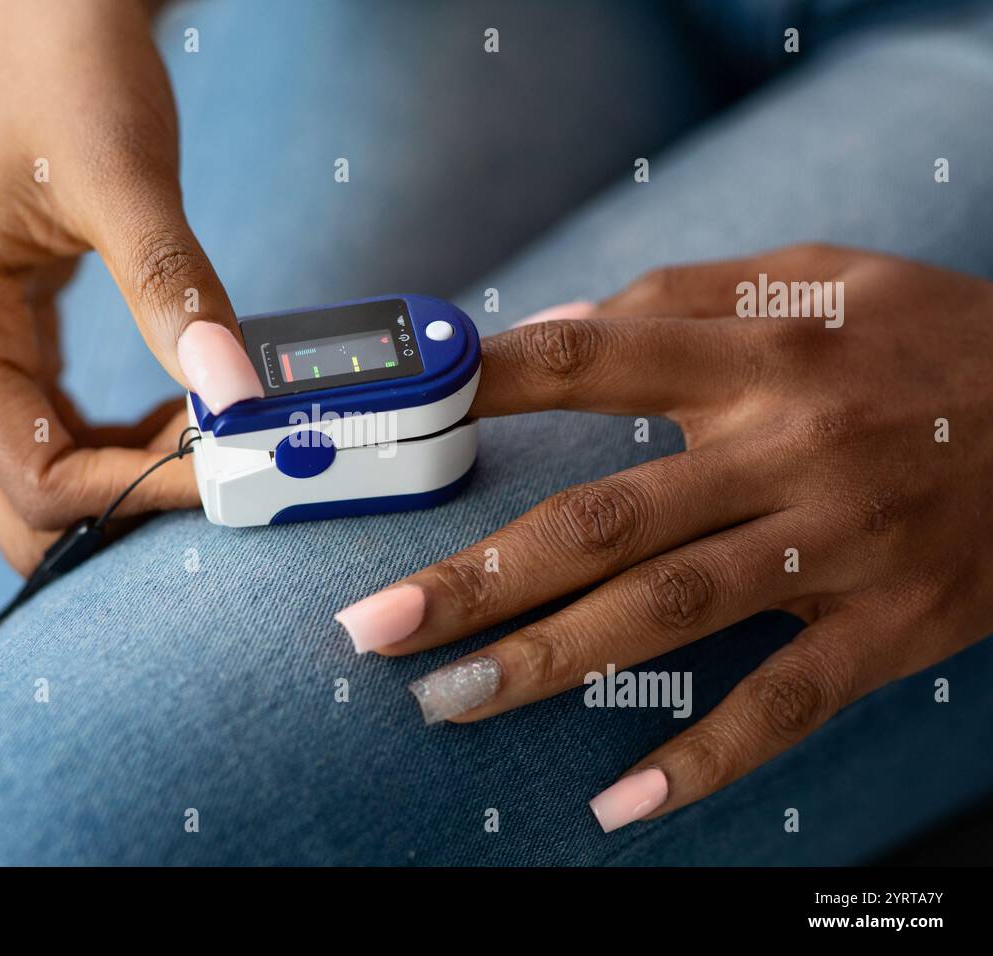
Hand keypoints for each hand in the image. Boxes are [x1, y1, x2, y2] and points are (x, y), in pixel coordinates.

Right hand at [0, 0, 261, 573]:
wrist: (40, 12)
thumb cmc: (67, 73)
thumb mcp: (125, 180)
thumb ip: (174, 293)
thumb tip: (236, 396)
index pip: (36, 481)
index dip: (137, 495)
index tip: (229, 471)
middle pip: (27, 506)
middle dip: (125, 505)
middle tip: (222, 466)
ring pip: (42, 480)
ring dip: (128, 479)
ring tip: (209, 431)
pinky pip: (55, 437)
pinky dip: (120, 446)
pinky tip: (179, 411)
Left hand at [333, 244, 992, 830]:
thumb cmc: (934, 338)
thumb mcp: (823, 274)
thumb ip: (685, 290)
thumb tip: (553, 325)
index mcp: (761, 354)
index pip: (591, 361)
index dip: (485, 386)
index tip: (400, 420)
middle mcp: (788, 449)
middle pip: (604, 518)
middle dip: (479, 576)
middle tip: (376, 626)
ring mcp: (840, 546)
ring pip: (668, 614)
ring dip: (549, 664)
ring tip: (448, 702)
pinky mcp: (894, 626)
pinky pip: (787, 704)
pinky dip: (705, 756)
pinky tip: (621, 800)